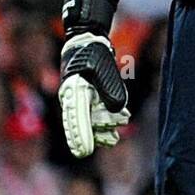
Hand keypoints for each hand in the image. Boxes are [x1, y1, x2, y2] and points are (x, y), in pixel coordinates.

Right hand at [59, 32, 129, 158]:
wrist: (88, 42)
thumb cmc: (93, 53)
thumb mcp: (103, 67)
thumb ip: (110, 88)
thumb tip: (117, 110)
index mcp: (73, 91)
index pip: (75, 118)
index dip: (80, 136)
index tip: (84, 151)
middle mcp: (73, 98)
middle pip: (81, 124)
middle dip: (94, 136)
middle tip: (111, 141)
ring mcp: (80, 99)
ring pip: (89, 121)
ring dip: (103, 130)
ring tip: (115, 138)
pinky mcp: (88, 97)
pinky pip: (95, 113)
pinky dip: (107, 119)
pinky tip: (121, 120)